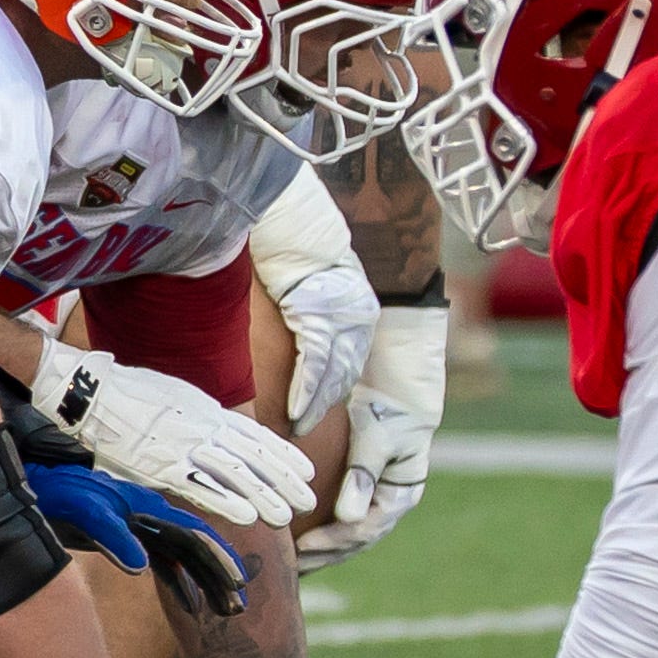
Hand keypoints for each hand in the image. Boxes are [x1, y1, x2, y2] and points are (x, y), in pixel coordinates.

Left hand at [22, 457, 251, 618]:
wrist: (34, 487)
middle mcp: (151, 517)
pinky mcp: (129, 542)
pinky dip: (181, 586)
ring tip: (227, 611)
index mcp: (147, 507)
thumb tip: (141, 567)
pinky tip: (193, 609)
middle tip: (238, 607)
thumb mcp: (83, 512)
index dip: (217, 556)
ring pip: (185, 559)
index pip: (192, 534)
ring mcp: (142, 530)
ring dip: (206, 583)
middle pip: (195, 548)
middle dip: (219, 575)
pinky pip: (166, 566)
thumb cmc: (58, 495)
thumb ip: (112, 536)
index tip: (237, 581)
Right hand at [31, 340, 316, 525]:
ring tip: (287, 517)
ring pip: (234, 473)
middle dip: (283, 480)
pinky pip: (198, 486)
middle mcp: (202, 426)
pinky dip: (225, 500)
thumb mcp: (173, 395)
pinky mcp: (158, 465)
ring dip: (263, 495)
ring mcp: (183, 446)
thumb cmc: (124, 393)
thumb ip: (197, 415)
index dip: (282, 454)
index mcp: (205, 410)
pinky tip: (247, 516)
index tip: (306, 470)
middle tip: (308, 502)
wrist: (87, 390)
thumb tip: (216, 425)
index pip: (254, 434)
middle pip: (253, 455)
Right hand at [270, 262, 376, 430]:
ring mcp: (339, 322)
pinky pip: (315, 366)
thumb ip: (321, 314)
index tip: (318, 409)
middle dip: (324, 404)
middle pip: (343, 373)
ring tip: (299, 424)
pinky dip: (305, 391)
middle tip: (305, 426)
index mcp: (361, 312)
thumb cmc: (302, 254)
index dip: (332, 389)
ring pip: (330, 376)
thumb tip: (309, 336)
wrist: (297, 231)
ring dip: (313, 405)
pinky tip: (297, 409)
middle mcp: (357, 320)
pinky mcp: (318, 321)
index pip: (349, 361)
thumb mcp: (322, 287)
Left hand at [308, 305, 444, 568]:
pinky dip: (325, 530)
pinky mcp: (367, 486)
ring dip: (324, 548)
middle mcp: (392, 501)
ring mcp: (381, 495)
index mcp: (400, 495)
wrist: (399, 382)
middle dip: (325, 555)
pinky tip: (300, 536)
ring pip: (351, 534)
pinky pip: (345, 517)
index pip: (363, 532)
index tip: (301, 551)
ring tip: (293, 561)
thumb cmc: (388, 407)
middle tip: (291, 569)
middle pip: (357, 541)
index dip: (331, 544)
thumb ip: (363, 477)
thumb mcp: (377, 438)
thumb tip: (350, 519)